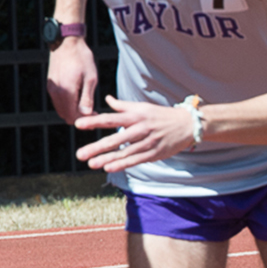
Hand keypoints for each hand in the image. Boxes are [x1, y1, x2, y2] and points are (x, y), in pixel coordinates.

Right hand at [46, 37, 98, 124]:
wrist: (67, 42)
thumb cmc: (82, 58)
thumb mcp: (90, 78)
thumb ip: (87, 98)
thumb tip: (86, 115)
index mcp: (66, 92)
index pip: (72, 116)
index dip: (85, 119)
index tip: (96, 114)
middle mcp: (55, 92)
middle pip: (65, 115)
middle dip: (79, 116)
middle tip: (92, 110)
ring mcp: (51, 88)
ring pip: (61, 109)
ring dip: (73, 110)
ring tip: (87, 103)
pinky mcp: (50, 84)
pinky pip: (58, 101)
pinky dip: (67, 103)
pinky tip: (78, 96)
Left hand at [74, 96, 195, 171]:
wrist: (188, 124)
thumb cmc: (161, 115)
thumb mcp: (143, 107)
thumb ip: (123, 105)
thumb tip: (107, 99)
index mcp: (136, 116)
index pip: (111, 118)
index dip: (94, 122)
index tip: (78, 124)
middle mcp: (141, 129)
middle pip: (115, 139)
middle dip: (96, 147)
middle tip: (80, 154)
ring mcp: (148, 142)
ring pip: (124, 152)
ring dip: (106, 159)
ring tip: (91, 164)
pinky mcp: (154, 153)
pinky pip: (136, 160)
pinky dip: (122, 164)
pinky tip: (109, 168)